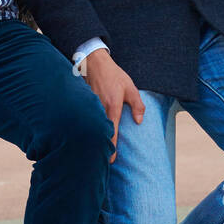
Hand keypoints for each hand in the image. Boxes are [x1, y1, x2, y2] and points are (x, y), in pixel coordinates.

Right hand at [82, 49, 143, 163]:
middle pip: (100, 132)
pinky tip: (88, 135)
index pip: (112, 131)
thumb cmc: (114, 75)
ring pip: (92, 127)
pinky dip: (88, 128)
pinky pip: (86, 119)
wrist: (94, 62)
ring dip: (93, 138)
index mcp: (112, 106)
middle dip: (101, 147)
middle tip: (103, 161)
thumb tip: (139, 121)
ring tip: (95, 152)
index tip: (111, 160)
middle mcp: (99, 108)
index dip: (112, 146)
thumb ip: (137, 105)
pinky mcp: (84, 104)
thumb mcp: (130, 88)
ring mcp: (90, 107)